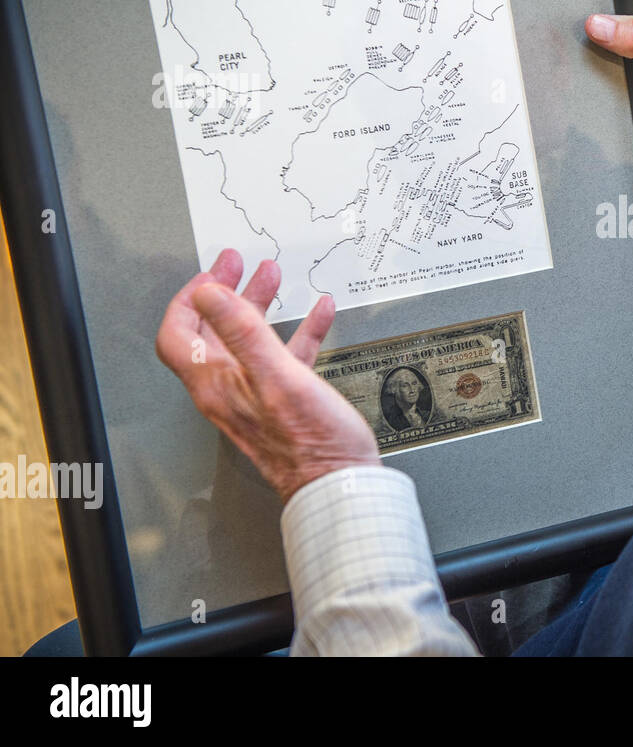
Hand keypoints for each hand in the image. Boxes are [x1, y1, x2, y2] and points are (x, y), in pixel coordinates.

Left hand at [155, 248, 379, 501]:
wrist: (338, 483)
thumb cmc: (309, 442)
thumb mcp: (276, 376)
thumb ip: (241, 331)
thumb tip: (207, 294)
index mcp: (215, 384)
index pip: (179, 333)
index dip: (190, 299)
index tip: (214, 272)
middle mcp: (227, 390)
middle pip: (213, 331)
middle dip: (228, 292)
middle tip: (242, 264)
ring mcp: (255, 395)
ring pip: (249, 340)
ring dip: (260, 305)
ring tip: (275, 278)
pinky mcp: (284, 401)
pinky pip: (285, 356)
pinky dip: (300, 330)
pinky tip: (319, 314)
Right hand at [585, 0, 632, 188]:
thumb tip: (600, 25)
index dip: (617, 2)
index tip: (595, 12)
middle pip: (622, 26)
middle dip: (610, 37)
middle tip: (599, 44)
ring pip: (616, 58)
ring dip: (611, 68)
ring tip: (610, 72)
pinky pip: (618, 86)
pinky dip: (613, 91)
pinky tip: (611, 93)